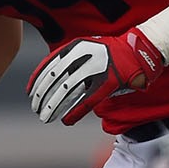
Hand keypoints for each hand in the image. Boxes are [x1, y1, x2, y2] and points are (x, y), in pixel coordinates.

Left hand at [26, 28, 166, 124]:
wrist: (137, 51)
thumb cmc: (110, 52)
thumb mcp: (87, 48)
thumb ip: (70, 61)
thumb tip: (49, 80)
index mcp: (76, 46)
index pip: (49, 64)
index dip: (37, 80)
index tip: (30, 93)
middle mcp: (84, 56)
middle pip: (55, 78)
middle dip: (43, 95)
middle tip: (36, 108)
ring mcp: (97, 68)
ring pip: (68, 90)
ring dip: (54, 105)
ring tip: (46, 117)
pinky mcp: (109, 82)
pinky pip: (88, 100)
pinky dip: (75, 112)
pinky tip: (66, 121)